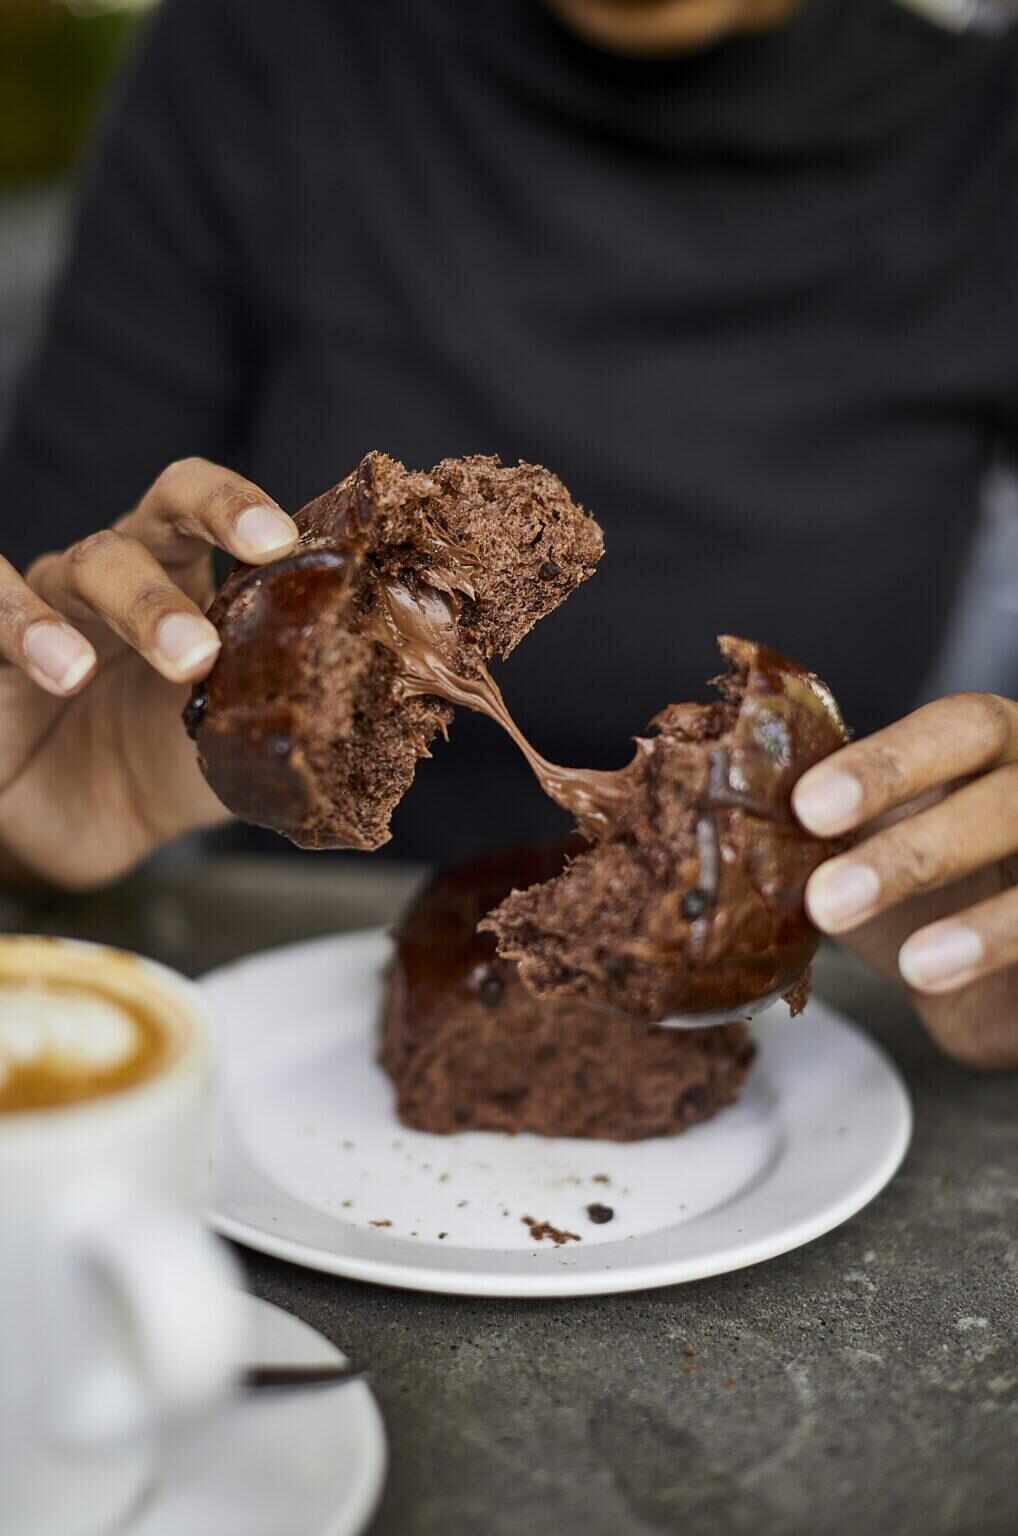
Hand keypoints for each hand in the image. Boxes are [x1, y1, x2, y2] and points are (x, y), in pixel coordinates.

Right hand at [0, 459, 297, 887]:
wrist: (79, 830)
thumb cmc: (163, 768)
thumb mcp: (240, 750)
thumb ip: (302, 723)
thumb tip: (404, 718)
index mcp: (190, 584)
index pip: (223, 517)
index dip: (255, 509)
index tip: (297, 535)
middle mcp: (122, 577)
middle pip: (162, 513)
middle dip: (216, 527)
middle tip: (265, 560)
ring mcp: (52, 605)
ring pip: (87, 562)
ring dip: (139, 600)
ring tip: (185, 659)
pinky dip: (28, 629)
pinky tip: (65, 671)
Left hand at [792, 694, 1017, 1068]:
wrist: (996, 973)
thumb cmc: (933, 890)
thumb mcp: (877, 849)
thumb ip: (831, 837)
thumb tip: (736, 841)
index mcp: (995, 745)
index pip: (957, 729)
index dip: (888, 764)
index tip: (808, 808)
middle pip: (1005, 799)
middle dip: (916, 850)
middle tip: (828, 898)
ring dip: (981, 924)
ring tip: (910, 967)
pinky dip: (1004, 952)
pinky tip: (949, 983)